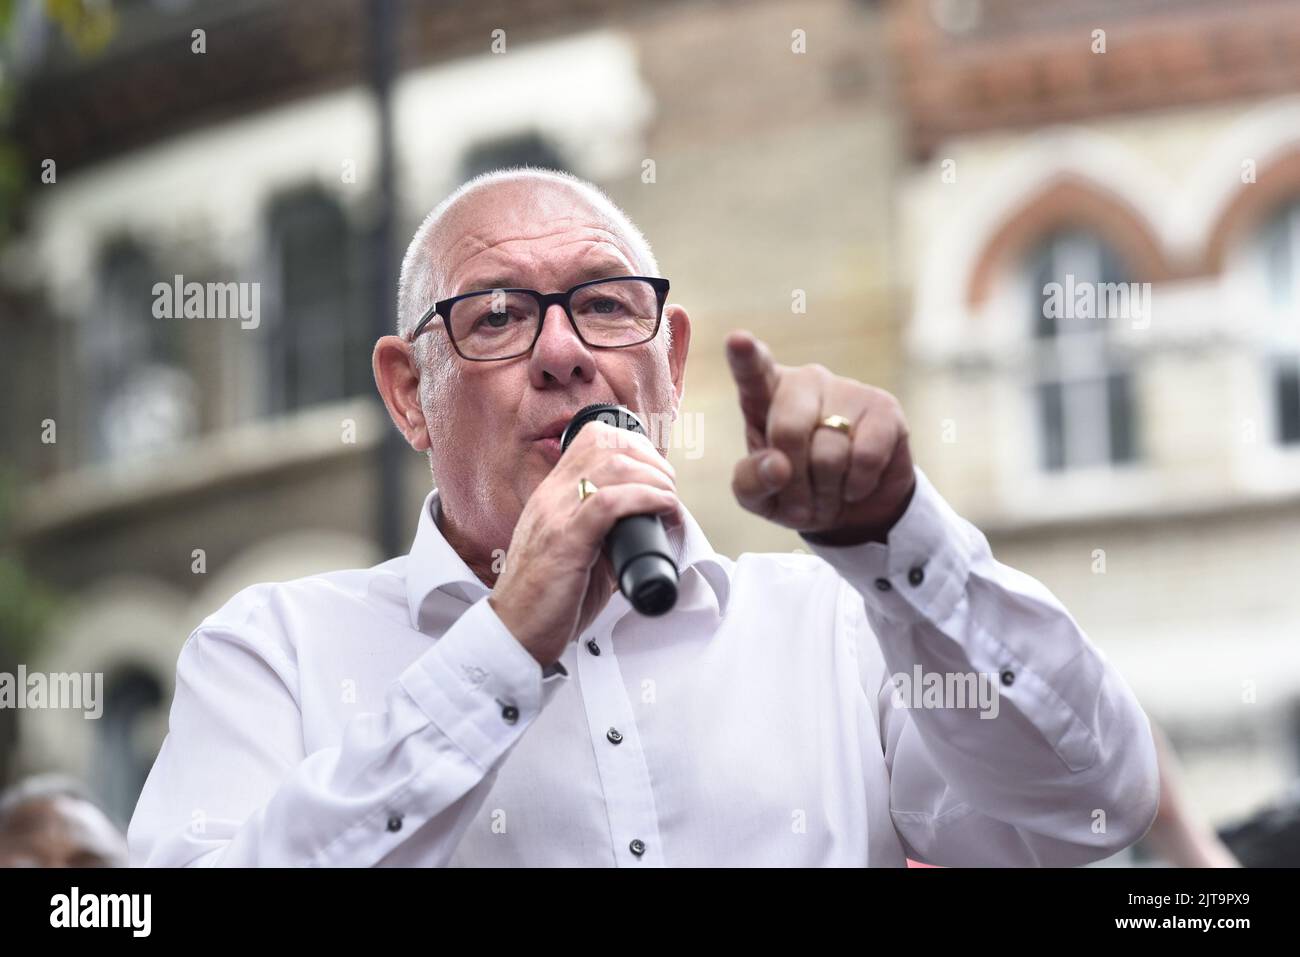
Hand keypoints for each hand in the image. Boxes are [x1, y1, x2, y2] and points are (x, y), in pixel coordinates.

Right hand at [489, 422, 681, 667]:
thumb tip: (646, 527)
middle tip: (669, 488)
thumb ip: (603, 531)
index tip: (656, 471)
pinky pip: (609, 502)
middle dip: (651, 460)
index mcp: (552, 494)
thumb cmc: (546, 598)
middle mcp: (552, 497)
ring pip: (612, 466)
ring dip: (654, 478)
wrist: (515, 632)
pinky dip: (645, 499)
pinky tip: (662, 510)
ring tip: (669, 501)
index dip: (633, 444)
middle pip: (607, 444)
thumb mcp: (575, 550)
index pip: (592, 438)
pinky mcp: (565, 541)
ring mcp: (556, 515)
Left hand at [726, 330, 915, 545]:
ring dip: (826, 492)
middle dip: (794, 482)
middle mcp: (804, 382)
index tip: (738, 339)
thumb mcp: (759, 497)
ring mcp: (846, 389)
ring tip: (828, 493)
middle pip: (789, 431)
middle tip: (800, 503)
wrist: (854, 507)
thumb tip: (778, 466)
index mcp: (764, 395)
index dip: (744, 356)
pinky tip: (856, 484)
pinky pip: (866, 457)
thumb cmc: (796, 492)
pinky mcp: (883, 407)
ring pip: (829, 454)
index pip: (751, 371)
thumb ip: (751, 482)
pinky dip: (857, 486)